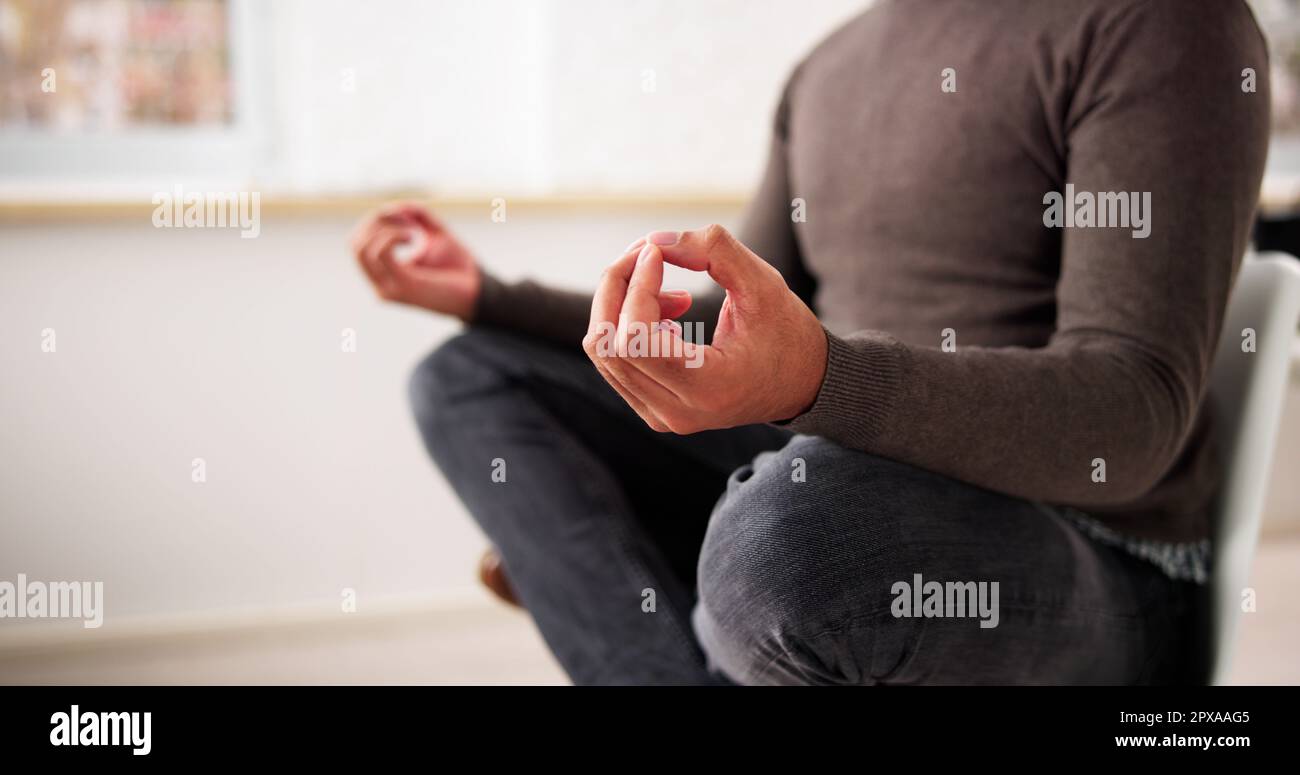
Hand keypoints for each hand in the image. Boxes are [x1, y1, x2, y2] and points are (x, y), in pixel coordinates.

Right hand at [350, 202, 480, 319]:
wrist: (480, 293)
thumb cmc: (459, 267)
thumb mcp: (436, 234)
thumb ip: (418, 216)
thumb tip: (397, 205)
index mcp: (384, 275)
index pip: (357, 243)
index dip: (374, 220)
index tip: (403, 214)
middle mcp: (380, 284)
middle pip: (354, 245)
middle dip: (374, 222)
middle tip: (404, 218)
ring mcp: (388, 288)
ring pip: (361, 249)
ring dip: (384, 228)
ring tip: (412, 229)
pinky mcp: (402, 286)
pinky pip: (381, 252)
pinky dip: (394, 235)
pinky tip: (414, 236)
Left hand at [583, 225, 827, 433]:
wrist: (804, 386)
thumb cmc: (788, 334)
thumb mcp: (764, 283)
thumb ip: (714, 250)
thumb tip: (654, 240)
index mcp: (708, 387)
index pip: (636, 339)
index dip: (635, 287)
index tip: (657, 252)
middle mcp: (677, 411)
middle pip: (606, 344)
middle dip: (618, 287)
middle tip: (650, 255)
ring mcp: (661, 416)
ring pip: (603, 353)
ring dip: (622, 305)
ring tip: (673, 293)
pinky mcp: (653, 410)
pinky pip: (615, 363)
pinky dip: (627, 325)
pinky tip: (668, 313)